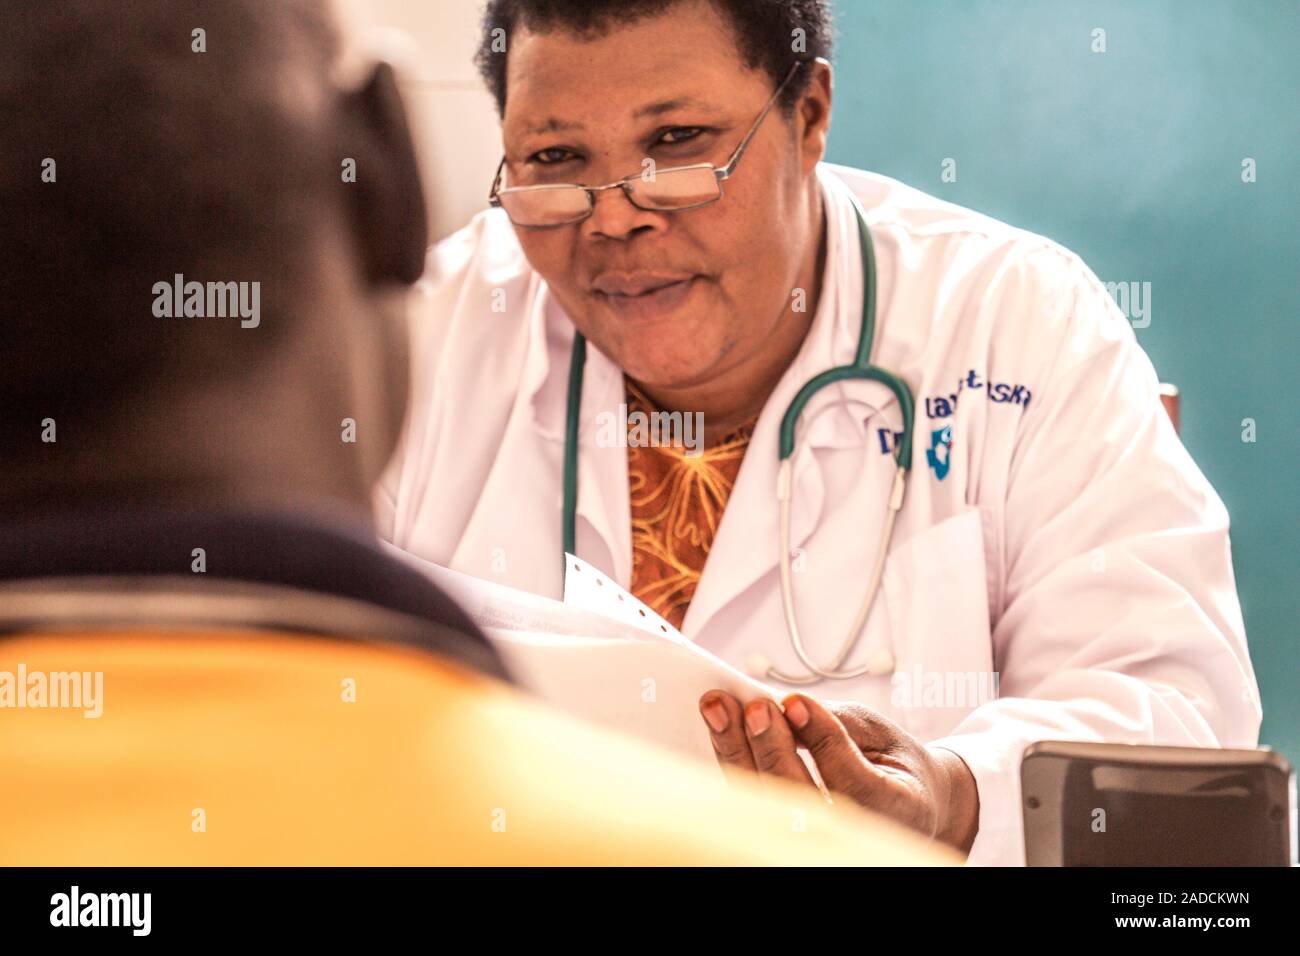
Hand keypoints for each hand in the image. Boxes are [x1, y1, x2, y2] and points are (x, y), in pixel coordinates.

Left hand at [698, 691, 978, 852]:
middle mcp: (854, 835)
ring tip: (718, 708)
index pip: (853, 782)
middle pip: (801, 800)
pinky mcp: (778, 826)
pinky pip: (747, 798)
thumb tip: (788, 707)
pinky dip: (730, 757)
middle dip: (772, 748)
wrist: (896, 797)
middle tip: (755, 707)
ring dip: (736, 751)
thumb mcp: (879, 733)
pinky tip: (719, 725)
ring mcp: (813, 836)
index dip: (823, 741)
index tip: (796, 702)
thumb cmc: (888, 761)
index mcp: (894, 808)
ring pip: (764, 803)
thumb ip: (838, 723)